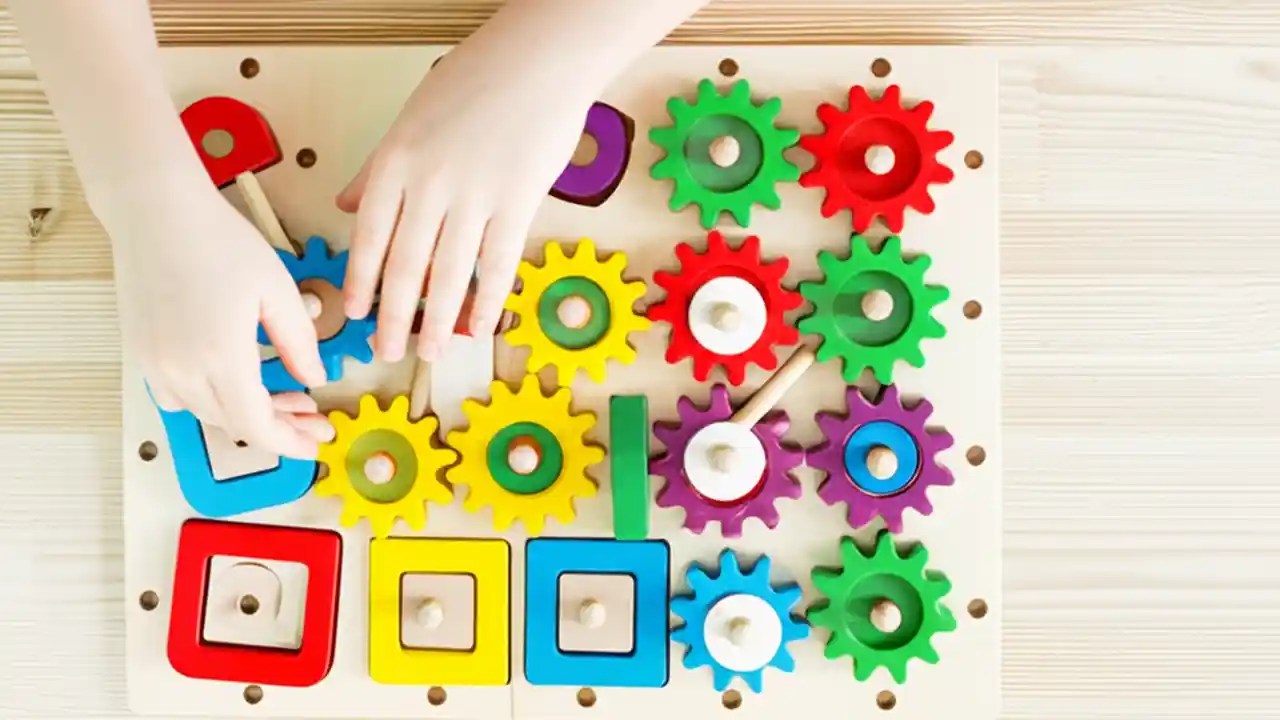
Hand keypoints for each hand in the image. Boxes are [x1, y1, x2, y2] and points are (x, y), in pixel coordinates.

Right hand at [105, 182, 332, 457]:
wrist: (154, 212)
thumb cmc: (220, 242)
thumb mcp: (277, 290)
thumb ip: (299, 342)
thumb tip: (315, 380)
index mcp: (220, 356)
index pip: (257, 424)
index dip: (289, 441)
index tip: (316, 444)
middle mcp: (180, 370)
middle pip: (235, 423)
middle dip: (279, 427)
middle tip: (315, 417)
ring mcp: (155, 365)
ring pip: (208, 413)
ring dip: (249, 414)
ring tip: (289, 397)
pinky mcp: (142, 354)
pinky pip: (180, 397)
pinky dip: (214, 400)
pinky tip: (239, 382)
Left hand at [337, 44, 594, 362]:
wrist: (537, 61)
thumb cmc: (475, 82)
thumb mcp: (411, 119)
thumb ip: (378, 168)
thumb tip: (348, 204)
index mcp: (395, 162)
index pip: (369, 236)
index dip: (361, 282)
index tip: (355, 314)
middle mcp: (428, 184)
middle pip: (404, 267)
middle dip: (393, 318)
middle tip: (386, 352)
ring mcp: (474, 196)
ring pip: (448, 275)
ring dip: (436, 322)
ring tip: (428, 354)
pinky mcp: (517, 204)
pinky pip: (497, 265)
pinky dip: (487, 302)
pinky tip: (479, 328)